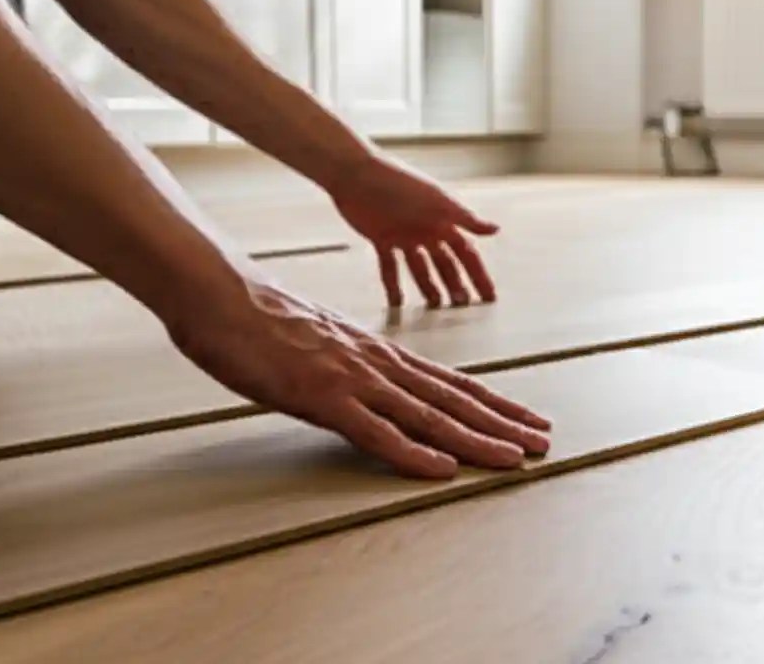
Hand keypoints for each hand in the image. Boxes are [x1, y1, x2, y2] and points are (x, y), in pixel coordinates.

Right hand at [165, 277, 550, 478]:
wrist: (220, 294)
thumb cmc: (263, 320)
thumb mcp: (323, 343)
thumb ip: (353, 367)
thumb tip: (372, 390)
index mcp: (380, 353)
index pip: (451, 382)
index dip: (493, 403)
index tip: (526, 418)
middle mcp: (379, 364)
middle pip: (454, 399)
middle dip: (503, 423)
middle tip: (543, 443)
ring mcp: (354, 379)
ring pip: (428, 416)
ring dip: (475, 440)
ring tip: (514, 458)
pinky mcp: (322, 396)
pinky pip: (375, 432)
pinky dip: (411, 453)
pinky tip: (442, 469)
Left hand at [328, 157, 498, 308]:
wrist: (358, 176)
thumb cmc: (401, 184)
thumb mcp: (438, 202)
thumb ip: (466, 219)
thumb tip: (496, 229)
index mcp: (443, 221)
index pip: (466, 253)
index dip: (478, 275)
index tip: (488, 297)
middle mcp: (426, 230)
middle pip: (445, 264)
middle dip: (455, 285)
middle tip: (462, 308)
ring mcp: (404, 236)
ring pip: (421, 267)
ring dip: (429, 287)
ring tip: (435, 308)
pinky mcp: (381, 238)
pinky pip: (390, 266)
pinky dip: (393, 284)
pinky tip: (397, 302)